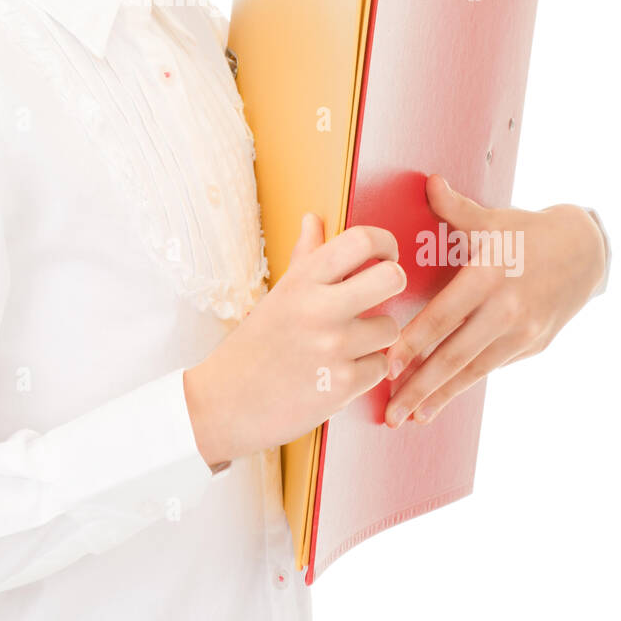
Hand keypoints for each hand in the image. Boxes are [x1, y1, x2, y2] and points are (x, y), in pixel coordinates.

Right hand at [185, 215, 404, 465]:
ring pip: (391, 328)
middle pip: (392, 278)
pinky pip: (381, 367)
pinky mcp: (342, 385)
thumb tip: (314, 218)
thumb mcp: (279, 294)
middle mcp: (320, 308)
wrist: (225, 402)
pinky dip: (365, 371)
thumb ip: (305, 257)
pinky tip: (339, 372)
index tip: (386, 254)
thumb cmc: (255, 345)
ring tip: (347, 344)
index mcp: (302, 280)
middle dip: (395, 284)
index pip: (361, 241)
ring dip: (376, 337)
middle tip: (381, 294)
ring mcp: (333, 347)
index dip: (385, 243)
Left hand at [384, 174, 607, 428]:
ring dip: (439, 397)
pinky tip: (438, 404)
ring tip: (409, 419)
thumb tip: (428, 183)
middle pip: (455, 355)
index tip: (387, 365)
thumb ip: (456, 209)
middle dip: (420, 387)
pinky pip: (489, 369)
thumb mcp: (493, 219)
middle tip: (390, 413)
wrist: (585, 254)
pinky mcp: (532, 346)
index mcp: (489, 277)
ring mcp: (521, 333)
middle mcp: (505, 310)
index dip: (414, 343)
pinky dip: (462, 388)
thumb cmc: (527, 233)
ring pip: (472, 371)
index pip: (444, 316)